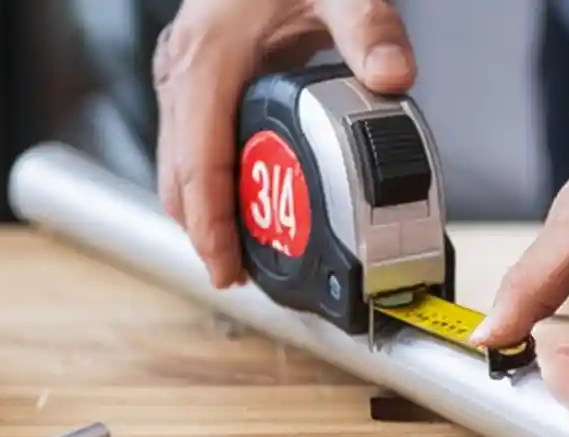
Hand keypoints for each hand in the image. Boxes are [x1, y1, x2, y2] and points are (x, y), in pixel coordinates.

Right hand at [152, 0, 415, 287]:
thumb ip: (368, 29)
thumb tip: (392, 75)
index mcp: (207, 59)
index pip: (197, 164)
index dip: (209, 226)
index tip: (226, 269)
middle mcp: (182, 70)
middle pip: (176, 177)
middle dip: (203, 232)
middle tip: (240, 276)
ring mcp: (183, 74)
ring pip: (176, 164)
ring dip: (202, 211)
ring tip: (242, 250)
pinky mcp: (195, 77)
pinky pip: (189, 145)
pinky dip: (207, 182)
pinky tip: (242, 199)